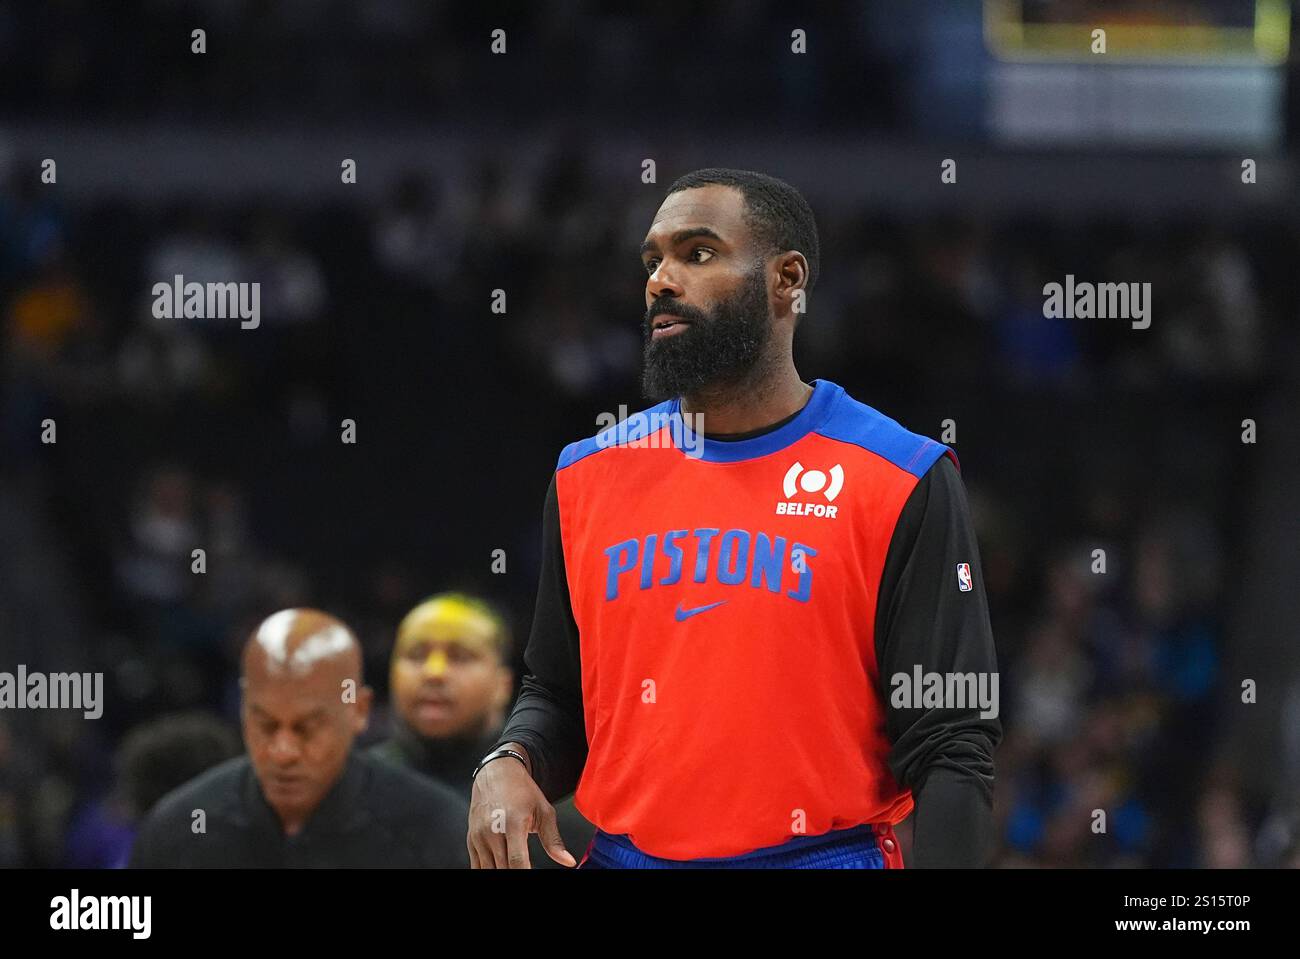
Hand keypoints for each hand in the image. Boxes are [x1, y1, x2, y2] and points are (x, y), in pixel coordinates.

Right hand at [467, 744, 576, 868]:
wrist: (497, 772)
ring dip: (501, 871)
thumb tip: (567, 861)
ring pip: (488, 869)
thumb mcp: (544, 811)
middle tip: (527, 868)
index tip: (533, 875)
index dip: (525, 874)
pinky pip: (476, 865)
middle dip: (515, 873)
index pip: (517, 861)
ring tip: (515, 866)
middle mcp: (492, 831)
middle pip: (503, 868)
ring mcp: (479, 836)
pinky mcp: (471, 839)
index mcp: (513, 823)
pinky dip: (488, 870)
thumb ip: (554, 840)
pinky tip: (500, 866)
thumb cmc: (521, 789)